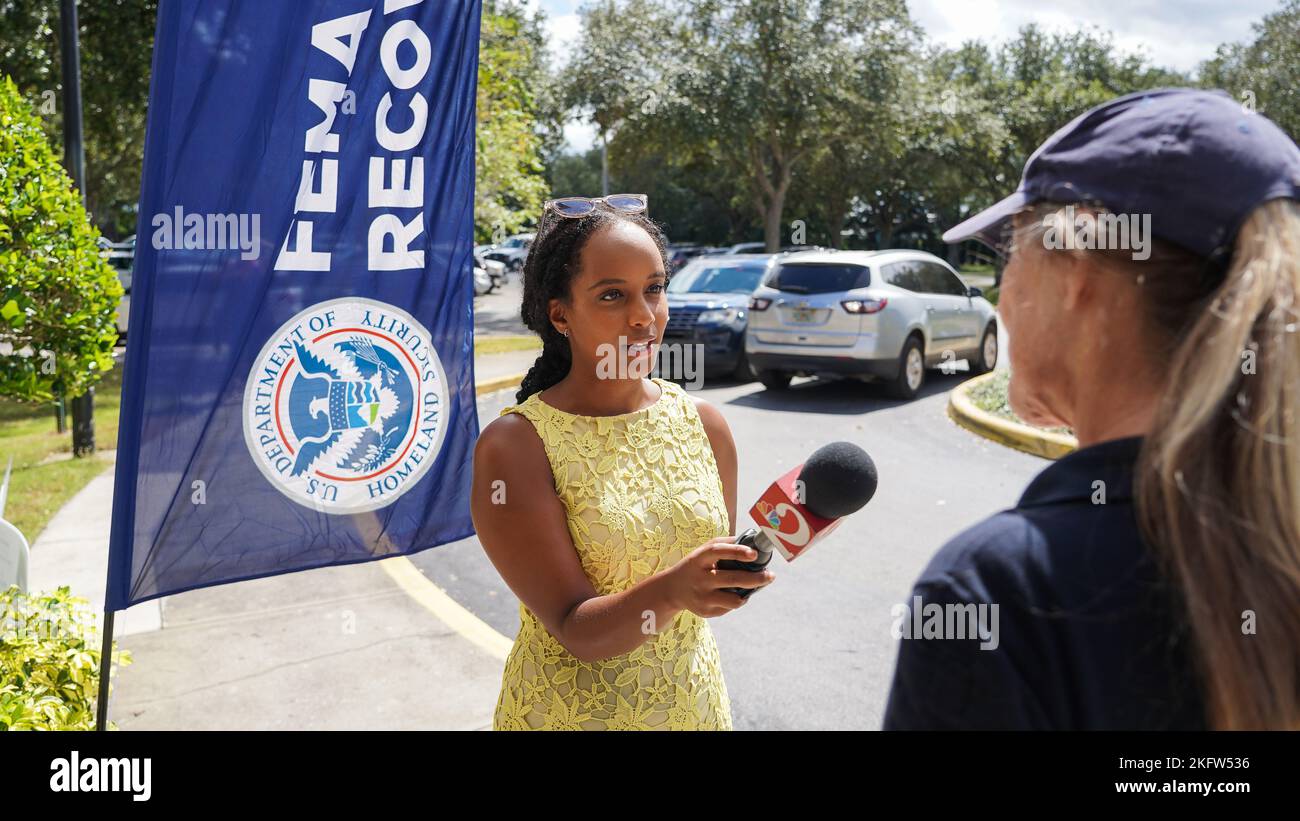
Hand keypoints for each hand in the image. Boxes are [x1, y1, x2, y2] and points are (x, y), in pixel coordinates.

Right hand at [660, 535, 775, 616]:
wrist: (672, 589)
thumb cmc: (696, 565)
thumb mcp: (704, 551)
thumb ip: (726, 544)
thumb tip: (753, 542)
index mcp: (699, 559)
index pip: (719, 552)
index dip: (737, 552)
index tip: (754, 554)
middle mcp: (700, 579)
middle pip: (733, 579)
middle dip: (756, 578)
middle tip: (771, 575)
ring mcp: (702, 597)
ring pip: (735, 600)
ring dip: (748, 593)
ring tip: (752, 587)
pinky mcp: (705, 612)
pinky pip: (729, 608)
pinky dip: (736, 600)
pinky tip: (731, 594)